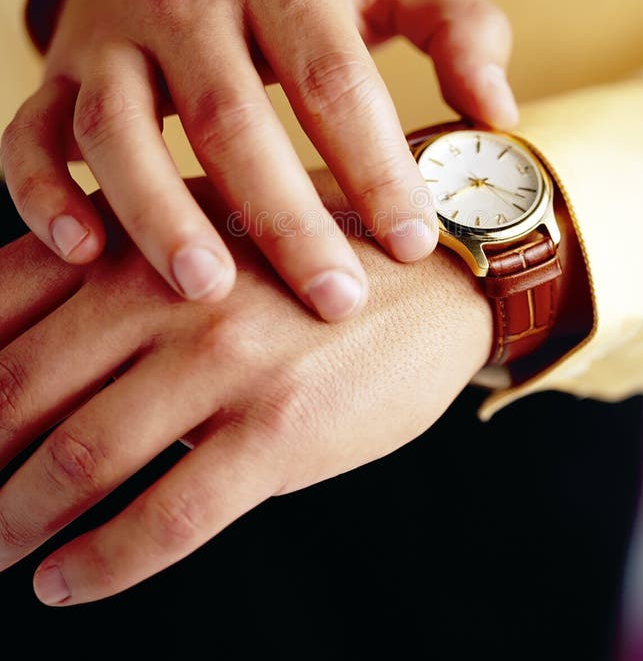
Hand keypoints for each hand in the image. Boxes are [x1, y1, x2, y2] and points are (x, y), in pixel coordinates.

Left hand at [0, 171, 492, 604]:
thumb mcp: (213, 223)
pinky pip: (166, 518)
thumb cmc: (313, 249)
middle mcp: (174, 294)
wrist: (435, 272)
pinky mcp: (279, 432)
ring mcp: (227, 363)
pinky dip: (102, 563)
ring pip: (80, 458)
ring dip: (15, 519)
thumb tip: (22, 336)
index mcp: (146, 239)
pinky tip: (66, 583)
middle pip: (19, 391)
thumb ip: (122, 264)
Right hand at [1, 0, 517, 320]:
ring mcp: (112, 38)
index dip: (376, 168)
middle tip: (333, 301)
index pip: (336, 85)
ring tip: (209, 290)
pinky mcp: (60, 72)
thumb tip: (499, 113)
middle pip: (232, 120)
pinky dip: (42, 193)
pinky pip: (31, 134)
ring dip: (160, 216)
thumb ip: (460, 28)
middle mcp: (188, 3)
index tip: (414, 245)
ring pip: (119, 134)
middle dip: (284, 219)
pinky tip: (79, 252)